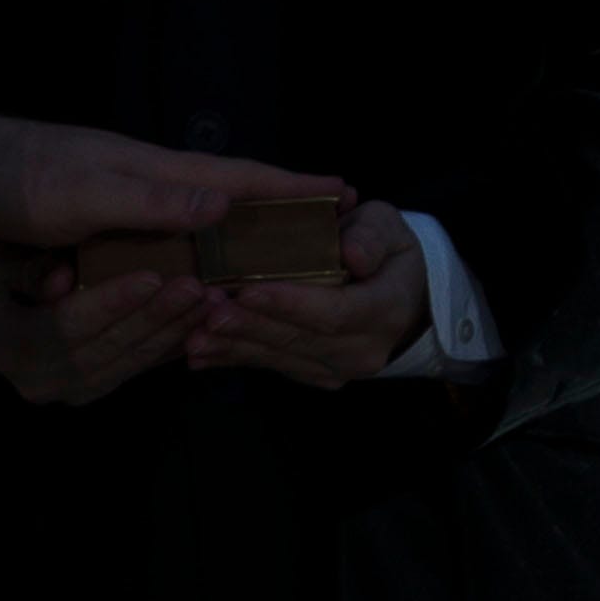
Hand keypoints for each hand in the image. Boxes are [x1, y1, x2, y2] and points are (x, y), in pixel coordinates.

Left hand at [0, 105, 341, 246]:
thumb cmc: (15, 177)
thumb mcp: (83, 193)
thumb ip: (152, 201)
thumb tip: (225, 201)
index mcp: (153, 172)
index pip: (237, 177)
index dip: (290, 187)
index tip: (344, 192)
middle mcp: (144, 187)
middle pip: (227, 203)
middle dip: (276, 219)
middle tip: (325, 238)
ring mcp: (120, 208)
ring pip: (192, 235)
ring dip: (229, 252)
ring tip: (274, 270)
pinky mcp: (95, 232)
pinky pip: (153, 255)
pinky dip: (177, 271)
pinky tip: (188, 288)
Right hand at [0, 241, 205, 406]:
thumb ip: (27, 270)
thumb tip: (63, 278)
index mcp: (10, 347)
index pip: (70, 326)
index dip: (113, 302)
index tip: (153, 276)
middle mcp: (40, 381)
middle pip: (107, 349)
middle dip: (156, 317)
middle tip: (198, 286)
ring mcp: (68, 391)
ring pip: (129, 363)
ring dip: (173, 332)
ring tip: (211, 301)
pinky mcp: (92, 388)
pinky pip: (136, 368)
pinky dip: (170, 345)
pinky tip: (201, 322)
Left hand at [186, 199, 425, 389]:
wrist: (405, 296)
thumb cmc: (387, 250)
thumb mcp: (389, 227)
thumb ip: (372, 236)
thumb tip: (353, 254)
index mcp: (386, 309)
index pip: (334, 311)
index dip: (290, 302)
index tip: (248, 288)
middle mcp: (363, 349)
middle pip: (299, 339)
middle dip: (250, 325)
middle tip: (207, 312)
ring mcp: (338, 368)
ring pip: (280, 357)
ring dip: (235, 347)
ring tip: (194, 337)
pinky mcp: (314, 374)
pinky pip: (272, 365)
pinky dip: (234, 359)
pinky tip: (200, 355)